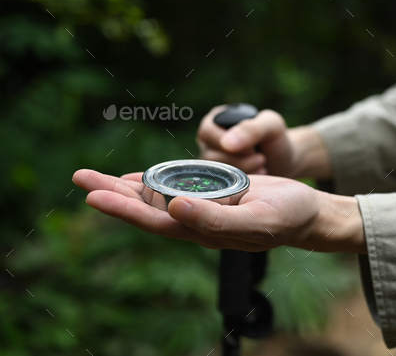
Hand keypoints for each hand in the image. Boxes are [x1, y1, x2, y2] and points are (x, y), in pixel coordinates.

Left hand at [73, 169, 365, 252]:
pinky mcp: (213, 193)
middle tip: (79, 176)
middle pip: (147, 207)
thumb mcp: (256, 219)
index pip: (155, 220)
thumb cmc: (287, 218)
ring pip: (157, 196)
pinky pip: (176, 185)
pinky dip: (154, 179)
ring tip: (96, 176)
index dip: (123, 209)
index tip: (92, 195)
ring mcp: (204, 207)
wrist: (307, 213)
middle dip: (112, 194)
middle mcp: (197, 220)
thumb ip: (217, 219)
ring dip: (126, 186)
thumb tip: (174, 208)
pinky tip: (139, 176)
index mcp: (204, 230)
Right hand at [197, 106, 332, 178]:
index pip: (207, 132)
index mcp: (216, 119)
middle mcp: (208, 140)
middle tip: (261, 158)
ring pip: (215, 171)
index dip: (229, 143)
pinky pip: (221, 184)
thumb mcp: (271, 126)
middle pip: (209, 155)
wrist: (284, 160)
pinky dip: (240, 182)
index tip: (253, 148)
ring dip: (241, 170)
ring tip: (261, 164)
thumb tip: (227, 144)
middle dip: (238, 160)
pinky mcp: (219, 177)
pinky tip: (258, 174)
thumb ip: (252, 129)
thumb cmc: (277, 138)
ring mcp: (212, 160)